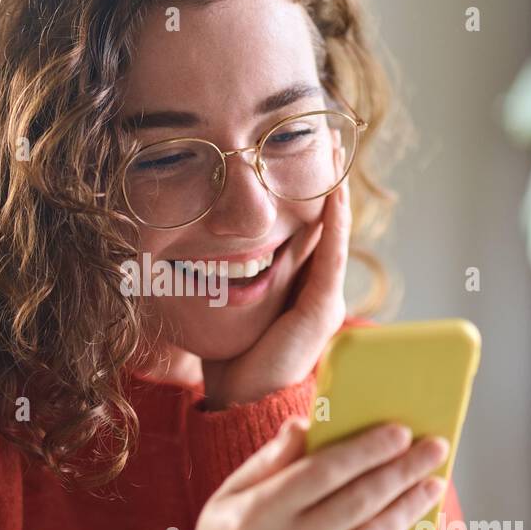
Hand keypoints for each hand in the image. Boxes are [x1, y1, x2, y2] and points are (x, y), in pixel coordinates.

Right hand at [170, 415, 449, 529]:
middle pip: (357, 502)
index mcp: (259, 512)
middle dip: (402, 471)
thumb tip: (307, 423)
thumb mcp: (228, 498)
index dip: (366, 450)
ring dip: (408, 508)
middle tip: (433, 449)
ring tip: (433, 485)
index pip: (323, 472)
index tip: (399, 431)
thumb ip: (269, 461)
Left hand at [201, 141, 350, 408]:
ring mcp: (323, 297)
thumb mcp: (228, 298)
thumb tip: (195, 234)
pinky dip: (333, 222)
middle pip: (327, 221)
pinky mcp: (320, 309)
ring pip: (333, 231)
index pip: (310, 227)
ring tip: (335, 149)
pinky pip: (330, 255)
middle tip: (330, 133)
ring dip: (335, 188)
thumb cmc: (229, 354)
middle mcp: (317, 286)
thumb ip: (228, 271)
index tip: (306, 149)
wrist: (240, 395)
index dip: (312, 189)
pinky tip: (333, 192)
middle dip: (328, 176)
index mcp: (299, 283)